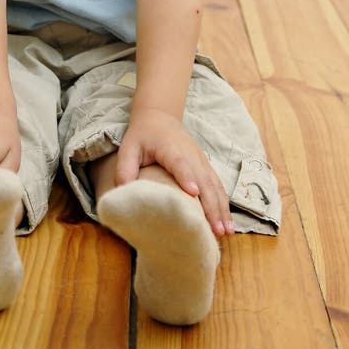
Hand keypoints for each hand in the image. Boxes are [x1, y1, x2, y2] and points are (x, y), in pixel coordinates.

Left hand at [115, 108, 233, 237]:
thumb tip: (122, 194)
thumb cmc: (143, 135)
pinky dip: (223, 204)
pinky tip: (227, 222)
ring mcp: (201, 160)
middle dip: (211, 205)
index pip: (180, 163)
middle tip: (216, 230)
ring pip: (215, 186)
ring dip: (221, 209)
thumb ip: (124, 169)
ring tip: (226, 231)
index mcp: (170, 148)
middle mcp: (191, 154)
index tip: (193, 193)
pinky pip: (217, 186)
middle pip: (204, 180)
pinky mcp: (206, 166)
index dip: (187, 177)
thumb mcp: (128, 147)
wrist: (159, 116)